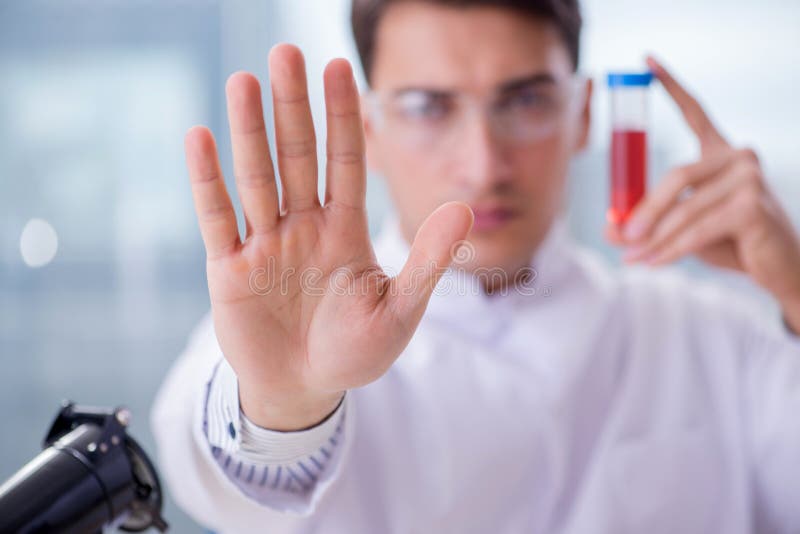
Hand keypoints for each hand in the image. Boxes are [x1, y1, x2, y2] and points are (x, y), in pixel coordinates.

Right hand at [185, 44, 472, 429]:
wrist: (306, 389)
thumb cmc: (355, 351)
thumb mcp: (400, 310)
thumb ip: (429, 261)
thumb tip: (466, 209)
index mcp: (343, 229)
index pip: (345, 161)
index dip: (343, 117)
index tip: (340, 68)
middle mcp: (302, 226)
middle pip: (297, 156)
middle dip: (293, 107)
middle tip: (286, 53)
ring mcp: (264, 243)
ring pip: (256, 177)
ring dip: (250, 131)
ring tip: (244, 81)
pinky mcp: (229, 267)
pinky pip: (217, 217)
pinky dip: (208, 181)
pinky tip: (200, 138)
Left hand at [606, 56, 799, 332]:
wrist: (778, 268)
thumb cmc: (730, 241)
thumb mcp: (682, 229)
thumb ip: (648, 225)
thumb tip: (609, 230)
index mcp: (720, 152)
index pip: (695, 111)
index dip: (671, 85)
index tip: (646, 59)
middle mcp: (738, 156)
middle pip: (678, 175)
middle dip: (645, 210)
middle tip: (621, 236)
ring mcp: (749, 178)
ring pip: (685, 209)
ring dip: (654, 238)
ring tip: (632, 258)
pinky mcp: (753, 207)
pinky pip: (698, 230)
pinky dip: (672, 250)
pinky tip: (654, 262)